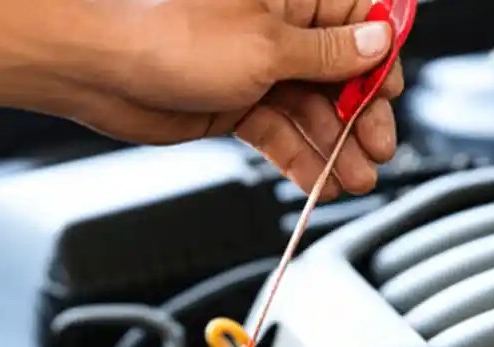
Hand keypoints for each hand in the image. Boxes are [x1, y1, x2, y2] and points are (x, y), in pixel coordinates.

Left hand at [56, 0, 404, 198]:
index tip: (393, 93)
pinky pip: (279, 131)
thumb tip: (376, 43)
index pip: (359, 20)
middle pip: (341, 73)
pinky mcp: (235, 101)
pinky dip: (299, 157)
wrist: (100, 67)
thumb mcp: (267, 46)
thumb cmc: (168, 34)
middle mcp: (277, 26)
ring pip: (311, 109)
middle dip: (362, 115)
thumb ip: (328, 52)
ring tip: (353, 178)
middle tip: (376, 150)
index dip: (382, 59)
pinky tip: (318, 179)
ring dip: (334, 146)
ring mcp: (255, 66)